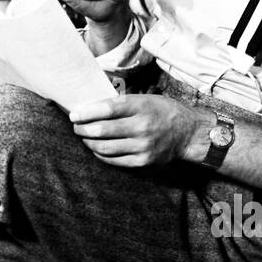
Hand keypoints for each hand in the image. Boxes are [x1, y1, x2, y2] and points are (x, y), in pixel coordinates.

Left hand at [69, 93, 199, 168]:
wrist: (187, 133)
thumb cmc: (162, 111)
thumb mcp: (145, 99)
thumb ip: (121, 104)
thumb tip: (90, 107)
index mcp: (141, 106)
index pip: (108, 109)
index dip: (87, 112)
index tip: (74, 114)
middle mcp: (142, 126)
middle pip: (102, 130)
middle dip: (82, 129)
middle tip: (76, 127)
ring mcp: (142, 146)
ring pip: (104, 147)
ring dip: (88, 143)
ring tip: (84, 137)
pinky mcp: (142, 161)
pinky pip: (113, 160)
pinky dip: (100, 154)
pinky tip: (96, 148)